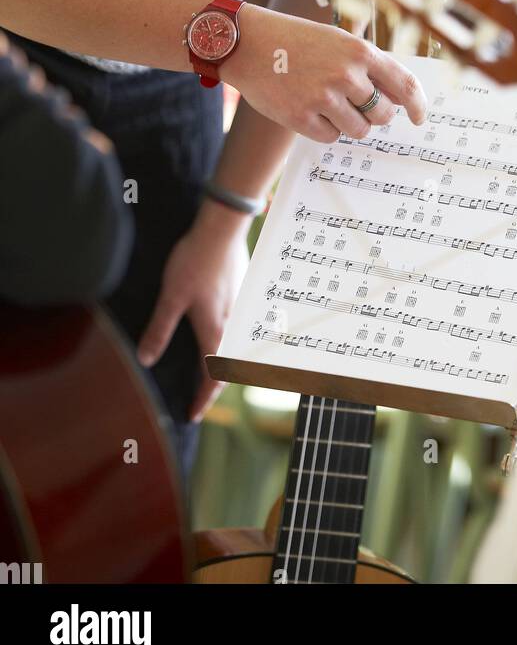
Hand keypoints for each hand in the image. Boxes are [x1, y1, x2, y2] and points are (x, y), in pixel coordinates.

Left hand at [137, 199, 249, 421]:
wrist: (223, 229)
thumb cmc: (195, 263)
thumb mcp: (171, 298)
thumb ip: (159, 330)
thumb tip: (146, 360)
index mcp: (215, 332)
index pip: (211, 378)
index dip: (201, 400)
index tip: (192, 415)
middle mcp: (233, 325)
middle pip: (227, 367)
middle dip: (214, 387)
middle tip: (200, 399)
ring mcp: (241, 309)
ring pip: (235, 348)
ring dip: (223, 365)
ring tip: (210, 371)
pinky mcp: (243, 294)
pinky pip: (238, 330)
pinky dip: (229, 343)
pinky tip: (220, 333)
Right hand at [224, 7, 426, 142]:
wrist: (249, 43)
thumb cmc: (297, 41)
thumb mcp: (339, 41)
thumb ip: (369, 67)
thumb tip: (398, 100)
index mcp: (360, 51)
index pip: (405, 85)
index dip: (418, 106)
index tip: (419, 118)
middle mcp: (346, 74)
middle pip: (383, 115)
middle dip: (375, 115)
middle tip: (356, 105)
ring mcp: (323, 97)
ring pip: (359, 130)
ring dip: (350, 124)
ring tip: (329, 104)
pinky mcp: (300, 117)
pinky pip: (331, 138)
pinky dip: (325, 130)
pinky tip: (309, 109)